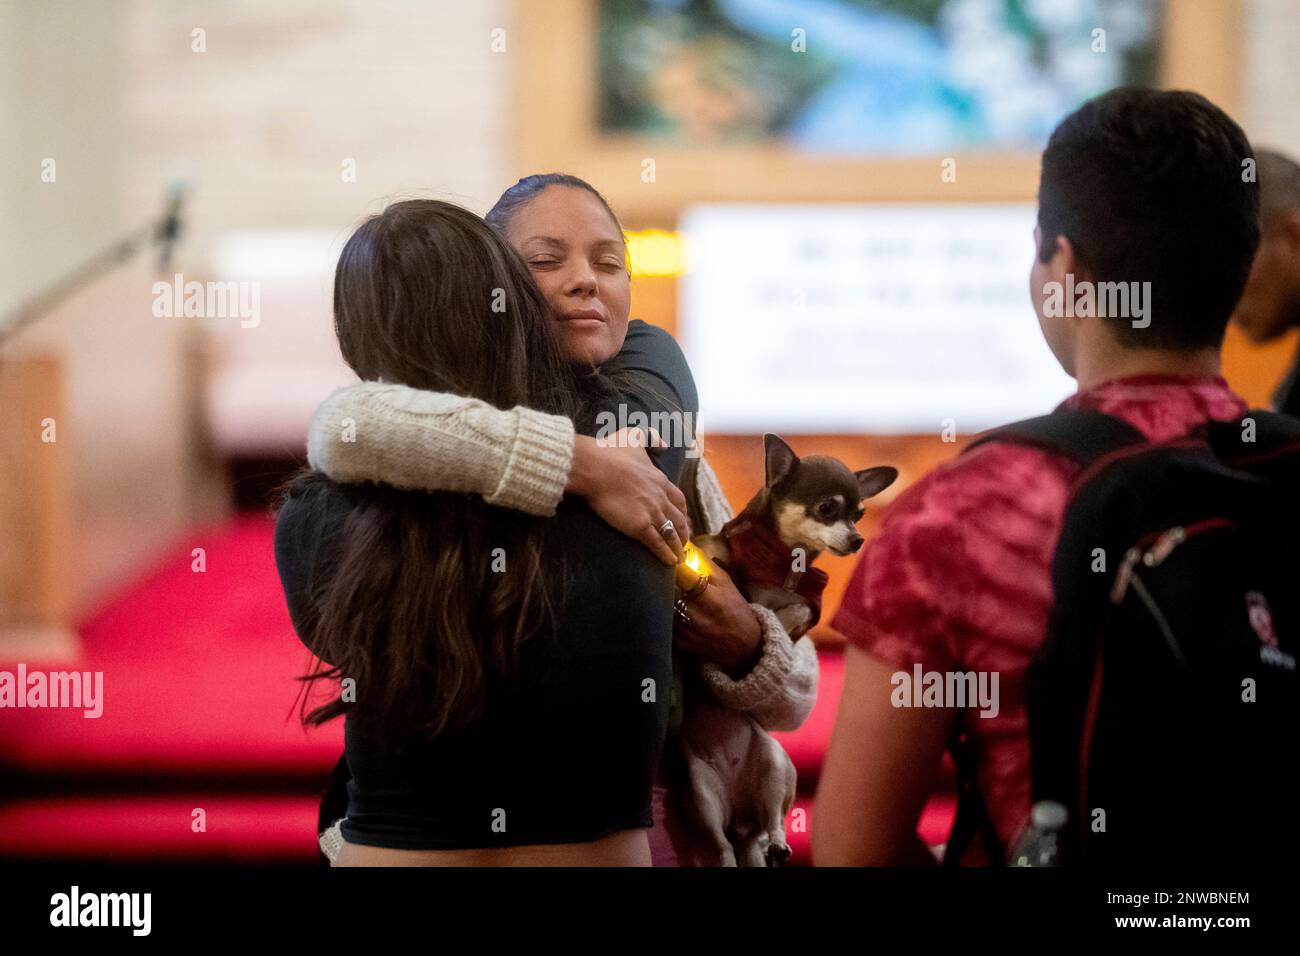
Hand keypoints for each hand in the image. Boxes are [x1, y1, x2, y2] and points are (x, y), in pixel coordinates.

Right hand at [567, 427, 690, 565]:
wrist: (594, 467)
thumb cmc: (610, 452)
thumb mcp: (633, 436)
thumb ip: (650, 438)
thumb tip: (663, 444)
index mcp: (659, 479)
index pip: (678, 498)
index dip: (682, 511)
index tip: (683, 518)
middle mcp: (660, 497)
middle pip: (678, 519)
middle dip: (683, 532)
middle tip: (683, 542)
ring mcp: (651, 513)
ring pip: (671, 533)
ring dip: (677, 546)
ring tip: (679, 557)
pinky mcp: (639, 527)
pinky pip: (657, 544)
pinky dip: (665, 554)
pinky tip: (669, 562)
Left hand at [673, 561, 763, 676]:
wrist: (744, 646)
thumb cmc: (735, 608)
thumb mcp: (726, 582)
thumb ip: (704, 564)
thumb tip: (686, 544)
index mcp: (711, 599)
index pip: (681, 575)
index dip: (673, 564)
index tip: (670, 558)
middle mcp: (696, 617)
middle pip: (668, 591)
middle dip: (666, 581)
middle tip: (664, 573)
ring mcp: (686, 632)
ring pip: (664, 607)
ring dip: (664, 597)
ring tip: (668, 591)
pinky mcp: (679, 643)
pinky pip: (665, 622)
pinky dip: (667, 614)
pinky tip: (674, 609)